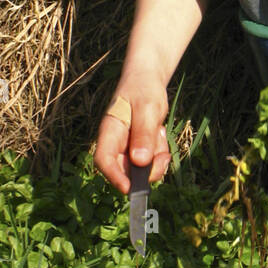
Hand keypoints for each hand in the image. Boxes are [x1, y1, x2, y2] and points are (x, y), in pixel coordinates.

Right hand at [93, 69, 172, 193]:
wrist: (148, 79)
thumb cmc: (143, 88)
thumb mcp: (146, 108)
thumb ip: (143, 133)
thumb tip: (140, 161)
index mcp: (110, 132)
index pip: (104, 160)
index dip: (114, 176)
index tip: (129, 188)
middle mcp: (115, 143)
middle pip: (124, 170)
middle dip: (145, 171)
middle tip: (162, 158)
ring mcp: (127, 146)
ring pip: (140, 168)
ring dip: (155, 159)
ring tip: (158, 131)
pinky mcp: (139, 147)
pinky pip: (150, 160)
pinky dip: (159, 152)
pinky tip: (159, 131)